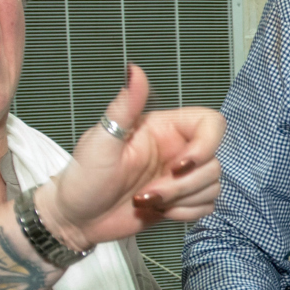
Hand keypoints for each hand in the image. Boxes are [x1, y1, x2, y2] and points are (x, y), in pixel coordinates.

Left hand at [38, 65, 225, 248]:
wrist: (77, 219)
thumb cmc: (83, 178)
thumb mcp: (101, 140)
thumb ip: (125, 105)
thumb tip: (133, 70)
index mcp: (163, 128)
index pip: (211, 124)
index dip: (206, 145)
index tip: (179, 165)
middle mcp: (177, 149)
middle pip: (213, 163)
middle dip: (183, 185)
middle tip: (149, 193)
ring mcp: (180, 177)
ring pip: (212, 186)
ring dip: (182, 200)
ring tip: (148, 202)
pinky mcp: (181, 201)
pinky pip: (205, 206)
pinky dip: (185, 213)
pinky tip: (158, 211)